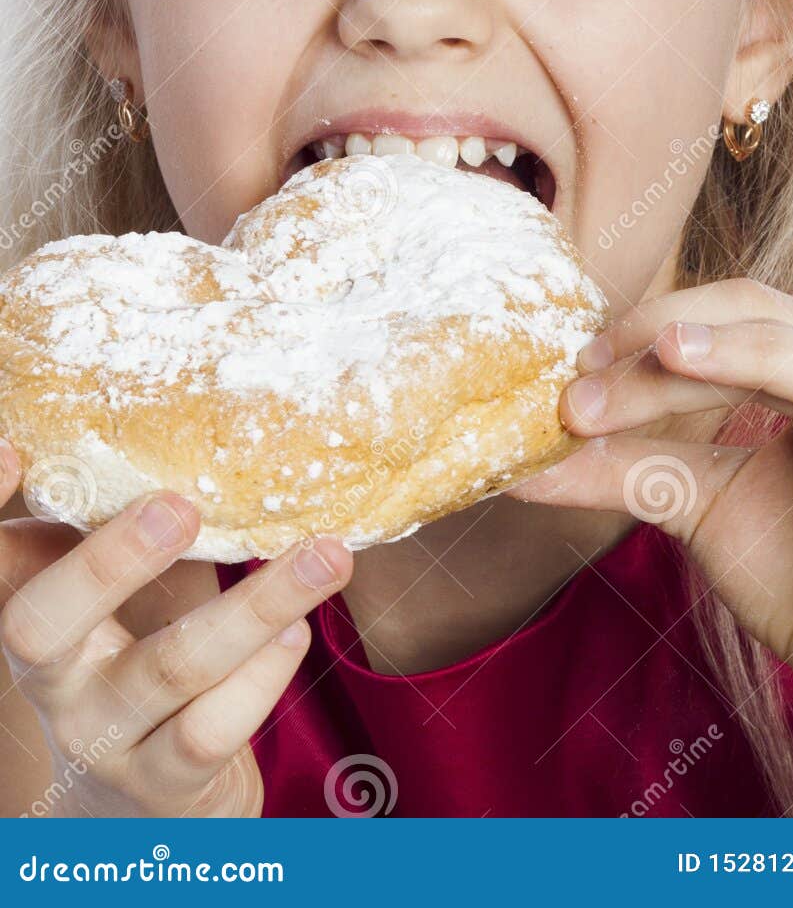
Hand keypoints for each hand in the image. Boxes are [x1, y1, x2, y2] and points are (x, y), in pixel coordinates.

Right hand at [0, 438, 351, 816]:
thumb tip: (186, 423)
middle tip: (180, 504)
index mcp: (28, 607)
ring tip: (323, 555)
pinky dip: (264, 675)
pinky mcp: (160, 788)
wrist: (138, 807)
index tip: (14, 450)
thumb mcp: (120, 589)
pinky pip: (211, 729)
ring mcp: (99, 738)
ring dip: (256, 606)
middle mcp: (47, 678)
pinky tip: (296, 633)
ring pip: (168, 669)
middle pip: (41, 623)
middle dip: (111, 559)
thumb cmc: (136, 656)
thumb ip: (125, 521)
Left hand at [508, 279, 792, 803]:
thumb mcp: (700, 506)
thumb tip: (521, 461)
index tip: (574, 364)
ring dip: (747, 362)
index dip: (655, 327)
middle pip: (775, 330)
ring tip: (668, 358)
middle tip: (584, 383)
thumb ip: (625, 468)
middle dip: (672, 346)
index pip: (740, 317)